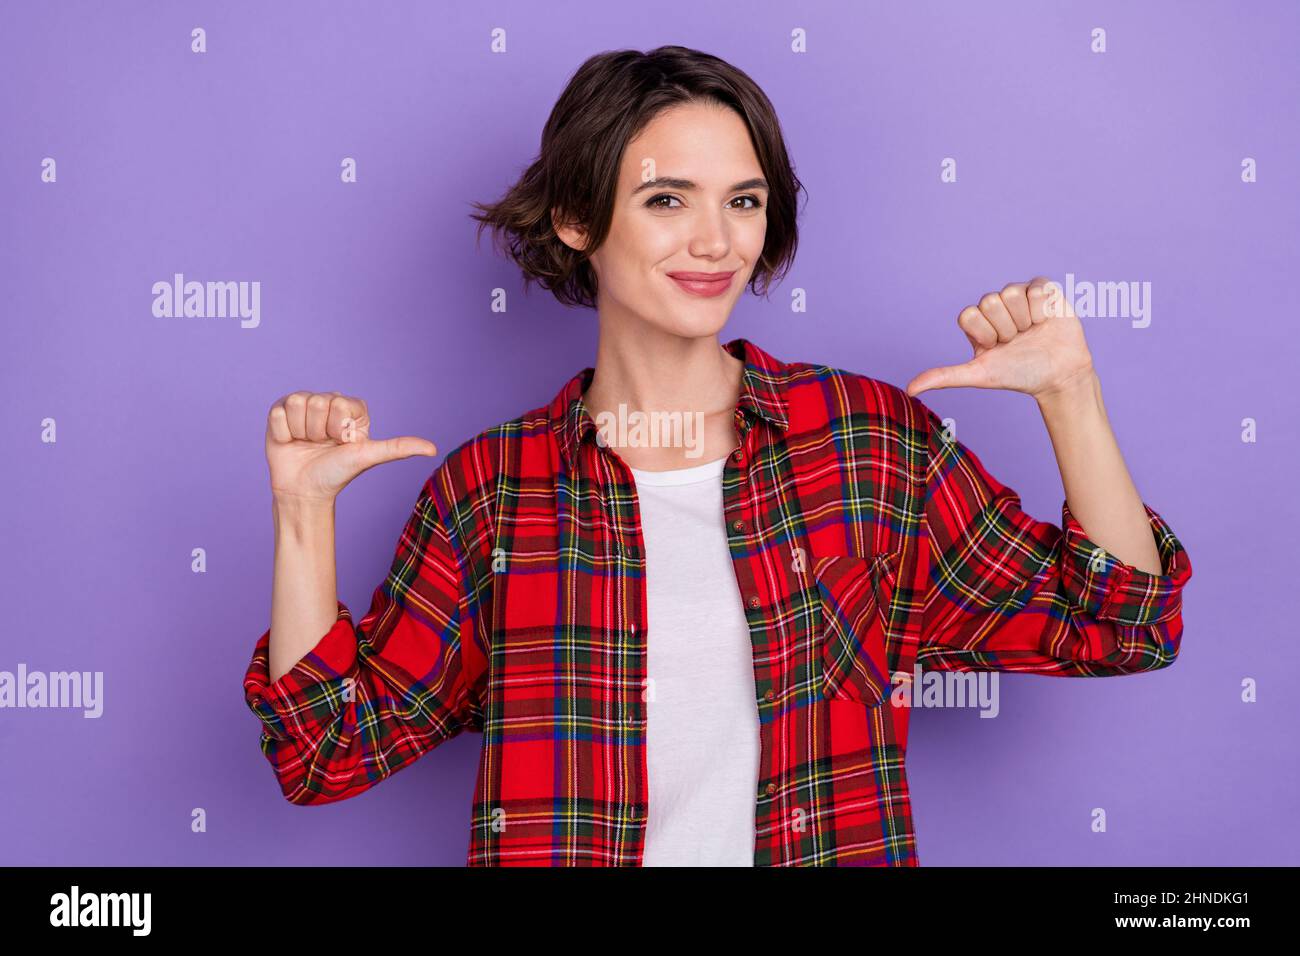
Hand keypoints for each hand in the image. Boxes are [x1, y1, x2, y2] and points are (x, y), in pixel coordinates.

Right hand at [265, 391, 438, 502]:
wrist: (305, 489)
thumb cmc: (339, 472)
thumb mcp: (369, 457)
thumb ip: (398, 448)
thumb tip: (434, 450)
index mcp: (352, 407)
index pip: (339, 404)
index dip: (338, 428)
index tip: (341, 442)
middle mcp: (329, 401)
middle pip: (317, 402)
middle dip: (319, 431)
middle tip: (323, 444)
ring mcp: (304, 404)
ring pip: (297, 403)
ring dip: (301, 431)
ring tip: (307, 443)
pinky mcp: (281, 411)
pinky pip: (278, 413)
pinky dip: (283, 432)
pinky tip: (292, 441)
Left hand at [905, 277, 1095, 399]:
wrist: (1058, 374)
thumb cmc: (1018, 374)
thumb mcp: (980, 375)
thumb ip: (945, 376)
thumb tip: (910, 389)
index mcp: (976, 321)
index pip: (969, 314)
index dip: (985, 334)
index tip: (995, 347)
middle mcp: (994, 305)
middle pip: (990, 301)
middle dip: (1006, 327)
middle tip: (1016, 341)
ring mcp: (1018, 294)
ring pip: (1012, 293)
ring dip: (1025, 319)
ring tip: (1032, 332)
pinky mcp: (1042, 288)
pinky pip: (1036, 287)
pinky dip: (1044, 309)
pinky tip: (1046, 321)